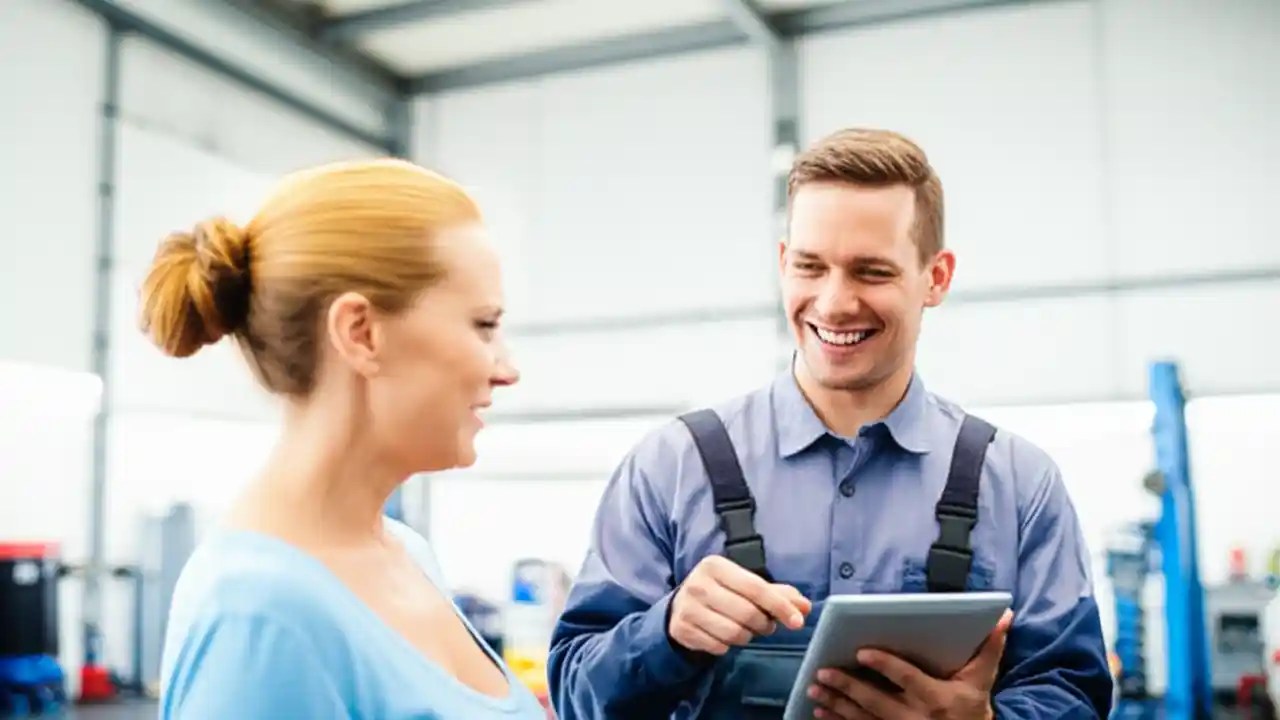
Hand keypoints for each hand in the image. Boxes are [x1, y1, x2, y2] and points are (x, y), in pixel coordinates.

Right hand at [668, 555, 811, 654]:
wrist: (680, 606)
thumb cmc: (721, 592)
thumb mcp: (744, 585)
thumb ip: (776, 594)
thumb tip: (804, 607)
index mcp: (716, 566)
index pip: (756, 587)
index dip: (780, 606)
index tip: (797, 621)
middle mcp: (698, 584)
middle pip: (747, 613)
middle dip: (764, 624)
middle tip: (765, 624)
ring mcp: (688, 608)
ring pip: (733, 633)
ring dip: (747, 636)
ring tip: (745, 629)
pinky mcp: (682, 629)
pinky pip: (718, 647)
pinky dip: (727, 645)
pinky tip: (724, 635)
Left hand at [808, 610, 1012, 718]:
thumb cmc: (973, 706)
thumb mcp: (983, 678)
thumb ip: (991, 647)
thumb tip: (1004, 615)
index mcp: (938, 698)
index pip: (908, 679)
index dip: (886, 666)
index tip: (862, 652)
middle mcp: (917, 718)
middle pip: (877, 702)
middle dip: (848, 687)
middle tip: (824, 672)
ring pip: (864, 718)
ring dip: (837, 704)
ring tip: (815, 689)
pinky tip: (821, 710)